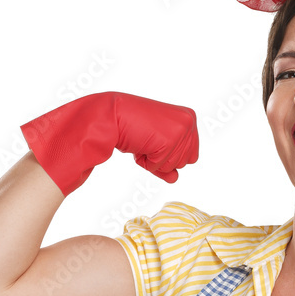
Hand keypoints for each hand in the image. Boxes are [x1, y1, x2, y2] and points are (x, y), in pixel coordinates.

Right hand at [20, 91, 198, 195]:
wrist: (104, 118)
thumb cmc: (123, 130)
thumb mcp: (149, 148)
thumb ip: (166, 163)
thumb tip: (176, 178)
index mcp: (186, 116)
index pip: (190, 156)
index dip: (166, 157)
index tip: (148, 141)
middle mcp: (188, 120)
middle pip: (187, 162)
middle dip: (162, 159)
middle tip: (143, 142)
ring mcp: (182, 128)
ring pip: (177, 165)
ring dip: (155, 161)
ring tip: (139, 142)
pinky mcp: (172, 137)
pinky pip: (165, 166)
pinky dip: (150, 163)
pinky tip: (138, 145)